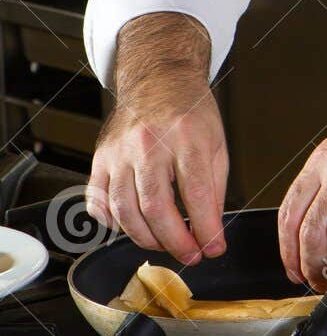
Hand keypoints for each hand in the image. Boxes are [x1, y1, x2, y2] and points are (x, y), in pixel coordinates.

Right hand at [87, 13, 227, 266]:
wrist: (158, 80)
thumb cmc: (191, 113)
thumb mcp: (217, 144)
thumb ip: (213, 189)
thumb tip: (210, 233)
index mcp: (185, 137)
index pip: (195, 195)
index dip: (205, 229)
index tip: (214, 248)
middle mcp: (149, 144)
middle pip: (156, 208)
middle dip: (175, 242)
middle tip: (191, 255)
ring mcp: (119, 152)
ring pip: (125, 211)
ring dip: (147, 239)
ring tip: (166, 244)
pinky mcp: (100, 158)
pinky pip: (99, 203)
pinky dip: (114, 224)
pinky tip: (134, 226)